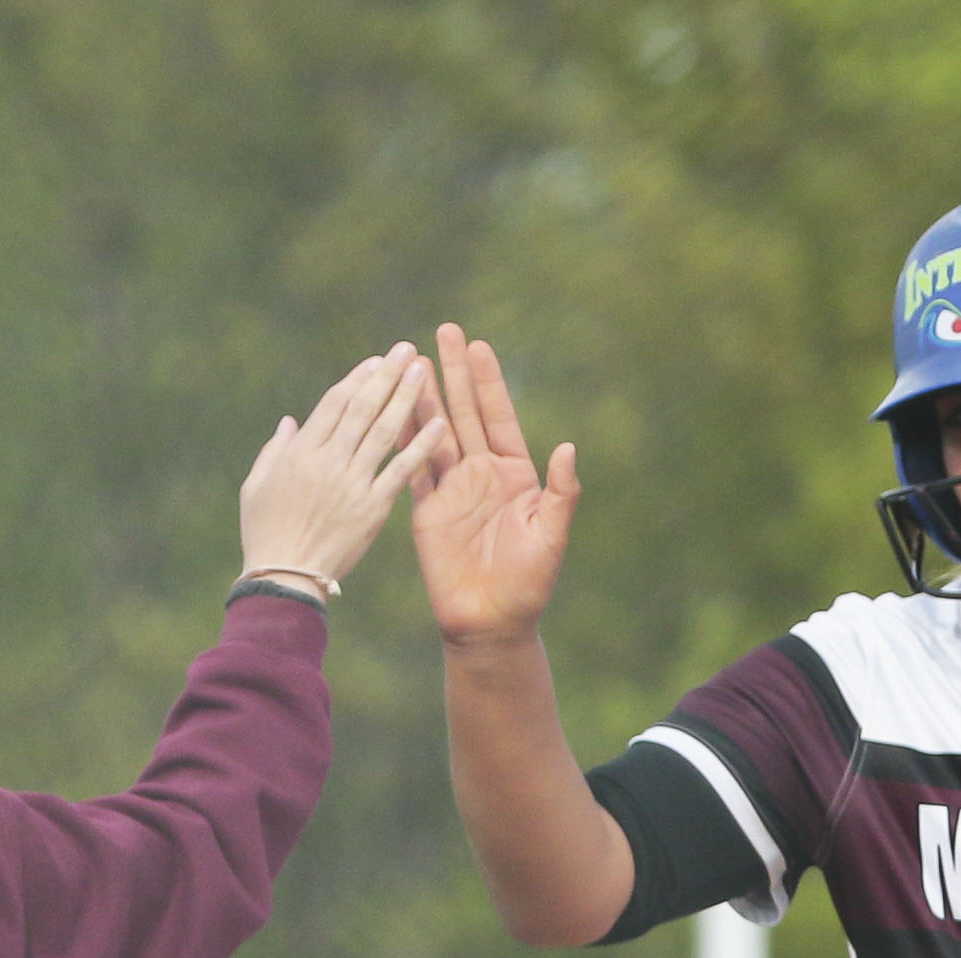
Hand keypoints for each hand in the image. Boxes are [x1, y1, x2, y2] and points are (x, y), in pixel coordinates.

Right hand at [238, 343, 445, 592]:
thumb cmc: (264, 533)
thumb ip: (274, 451)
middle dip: (386, 375)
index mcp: (301, 452)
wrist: (285, 577)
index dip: (357, 379)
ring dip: (405, 397)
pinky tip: (440, 424)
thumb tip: (290, 422)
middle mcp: (329, 460)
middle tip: (406, 350)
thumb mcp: (256, 487)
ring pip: (384, 430)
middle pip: (362, 407)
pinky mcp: (373, 508)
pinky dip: (421, 446)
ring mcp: (352, 483)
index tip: (375, 361)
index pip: (334, 404)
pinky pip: (401, 471)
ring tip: (423, 371)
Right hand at [407, 323, 580, 646]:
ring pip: (435, 433)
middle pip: (465, 413)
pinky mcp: (426, 511)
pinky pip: (412, 468)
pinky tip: (393, 411)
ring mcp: (452, 490)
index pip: (498, 418)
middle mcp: (481, 475)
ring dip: (424, 398)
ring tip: (410, 361)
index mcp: (515, 475)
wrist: (491, 623)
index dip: (489, 383)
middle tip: (443, 331)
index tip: (479, 346)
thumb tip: (567, 447)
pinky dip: (404, 439)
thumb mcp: (552, 536)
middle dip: (454, 372)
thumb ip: (560, 492)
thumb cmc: (529, 584)